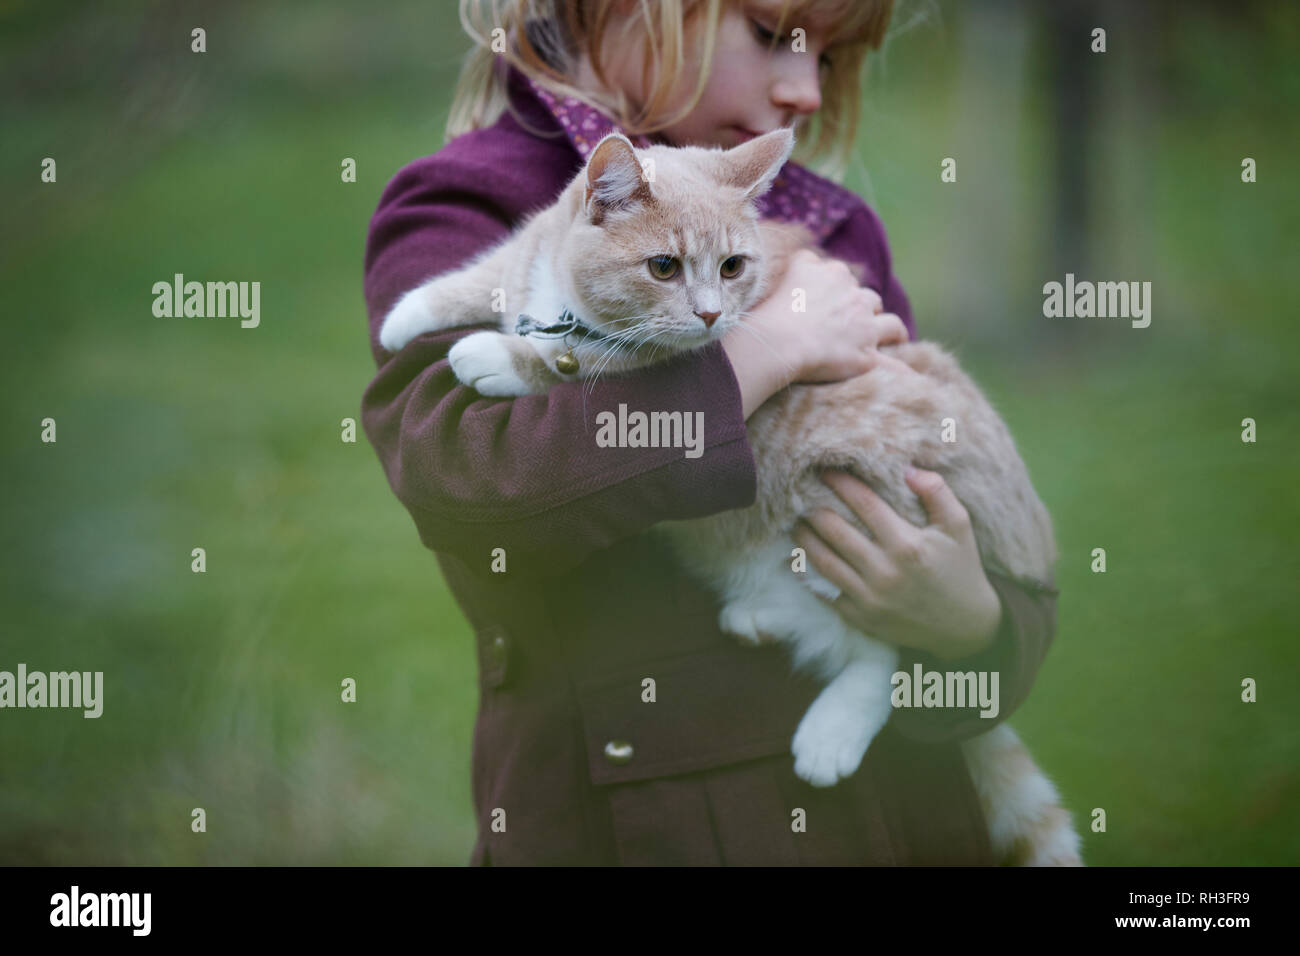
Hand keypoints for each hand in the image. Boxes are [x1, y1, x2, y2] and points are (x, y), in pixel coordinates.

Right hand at [722, 249, 905, 416]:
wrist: (778, 339)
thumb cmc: (776, 308)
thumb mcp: (790, 268)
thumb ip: (805, 259)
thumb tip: (811, 257)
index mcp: (835, 275)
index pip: (844, 279)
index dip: (840, 291)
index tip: (832, 301)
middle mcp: (855, 297)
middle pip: (869, 299)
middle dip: (865, 308)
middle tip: (853, 323)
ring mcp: (864, 328)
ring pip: (890, 325)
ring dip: (890, 330)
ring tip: (891, 339)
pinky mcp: (865, 356)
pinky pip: (891, 364)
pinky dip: (901, 369)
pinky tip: (909, 375)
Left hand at [792, 468, 1003, 660]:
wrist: (964, 627)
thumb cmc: (961, 569)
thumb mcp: (959, 527)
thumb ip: (937, 493)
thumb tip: (907, 469)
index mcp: (907, 545)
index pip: (864, 504)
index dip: (841, 484)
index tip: (825, 470)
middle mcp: (884, 571)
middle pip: (834, 531)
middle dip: (813, 508)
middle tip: (798, 492)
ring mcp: (869, 598)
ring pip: (823, 561)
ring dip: (804, 538)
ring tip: (794, 520)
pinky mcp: (861, 618)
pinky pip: (825, 592)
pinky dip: (808, 573)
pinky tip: (798, 557)